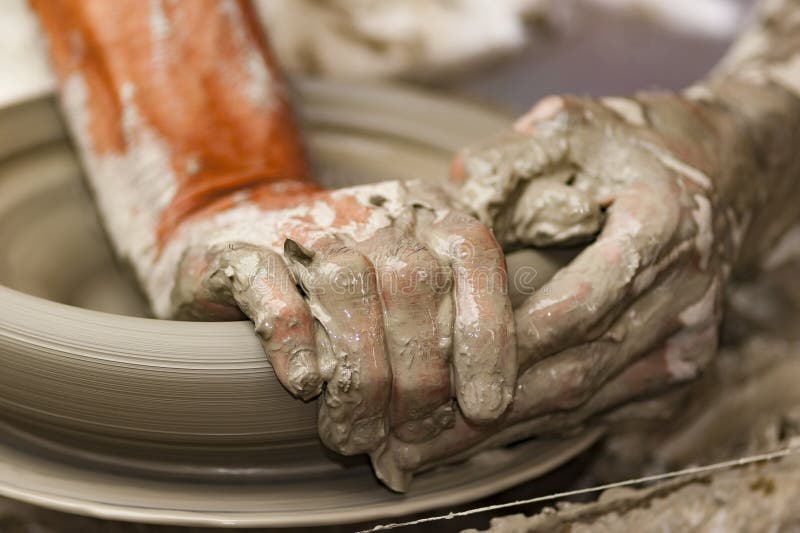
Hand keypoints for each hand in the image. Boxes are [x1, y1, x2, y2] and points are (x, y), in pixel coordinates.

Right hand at [167, 180, 516, 485]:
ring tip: (356, 433)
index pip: (475, 253)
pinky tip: (306, 386)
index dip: (489, 333)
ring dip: (359, 377)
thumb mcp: (419, 296)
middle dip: (419, 379)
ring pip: (348, 288)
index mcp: (428, 215)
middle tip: (409, 436)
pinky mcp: (244, 250)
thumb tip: (484, 413)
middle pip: (415, 284)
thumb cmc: (356, 287)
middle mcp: (373, 212)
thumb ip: (455, 333)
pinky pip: (275, 290)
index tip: (484, 405)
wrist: (248, 235)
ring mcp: (307, 227)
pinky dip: (294, 343)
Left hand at [373, 93, 740, 479]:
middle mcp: (683, 290)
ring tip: (435, 445)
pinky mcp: (682, 359)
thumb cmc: (639, 143)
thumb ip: (514, 156)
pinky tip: (491, 431)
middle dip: (495, 404)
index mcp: (660, 227)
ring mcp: (688, 333)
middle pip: (581, 365)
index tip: (441, 365)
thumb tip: (452, 190)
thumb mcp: (577, 125)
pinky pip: (608, 400)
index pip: (579, 303)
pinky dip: (547, 417)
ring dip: (512, 424)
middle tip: (417, 431)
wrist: (727, 168)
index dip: (510, 341)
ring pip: (592, 395)